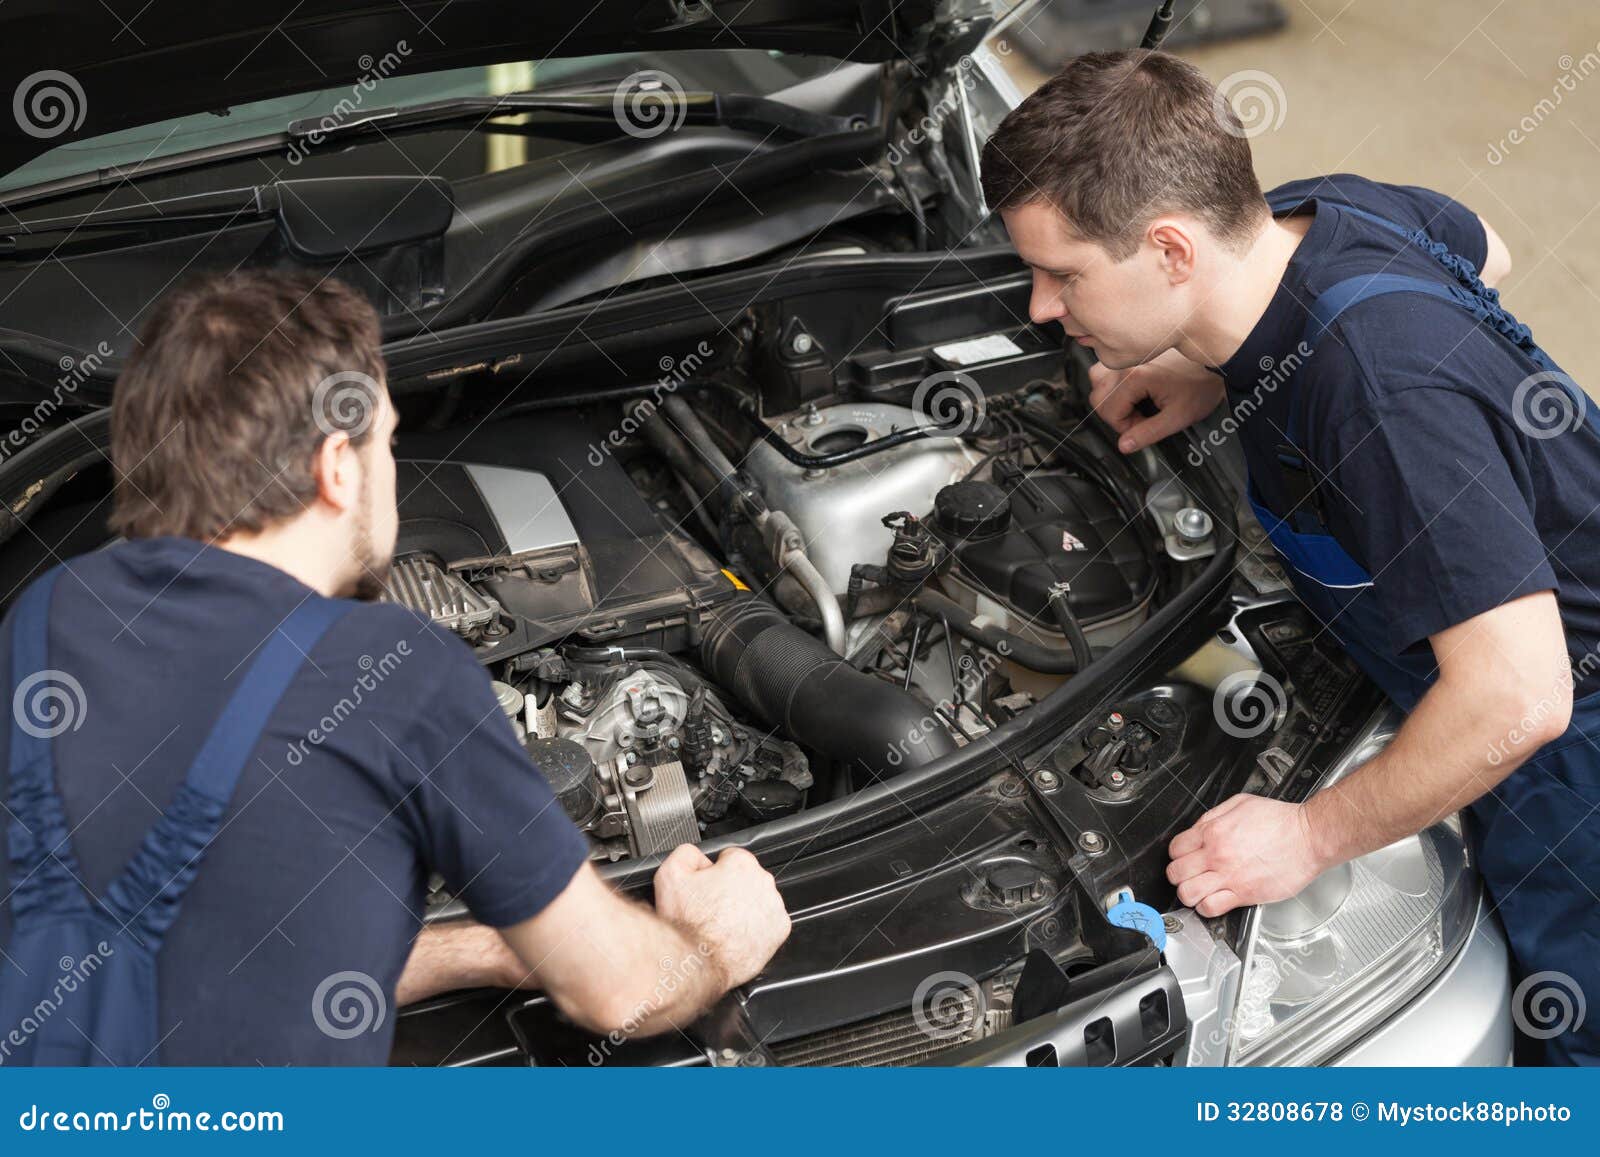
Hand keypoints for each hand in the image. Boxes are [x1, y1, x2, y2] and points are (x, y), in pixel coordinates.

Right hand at [652, 844, 790, 988]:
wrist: (696, 962)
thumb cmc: (686, 924)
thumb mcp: (670, 874)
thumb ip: (687, 853)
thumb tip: (699, 856)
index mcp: (741, 865)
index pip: (731, 858)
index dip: (715, 873)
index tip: (707, 887)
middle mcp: (763, 882)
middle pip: (746, 879)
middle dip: (731, 890)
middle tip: (711, 909)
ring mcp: (773, 908)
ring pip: (758, 901)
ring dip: (744, 909)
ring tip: (722, 925)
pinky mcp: (779, 931)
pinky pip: (768, 923)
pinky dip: (756, 928)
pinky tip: (736, 935)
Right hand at [1089, 349, 1224, 453]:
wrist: (1218, 364)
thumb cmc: (1203, 385)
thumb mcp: (1177, 417)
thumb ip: (1148, 434)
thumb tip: (1125, 445)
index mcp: (1136, 378)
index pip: (1109, 412)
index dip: (1125, 427)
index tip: (1142, 427)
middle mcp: (1127, 364)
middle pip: (1098, 397)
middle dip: (1115, 414)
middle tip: (1139, 418)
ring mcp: (1129, 357)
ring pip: (1097, 381)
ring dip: (1110, 397)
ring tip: (1134, 403)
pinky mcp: (1134, 354)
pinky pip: (1107, 368)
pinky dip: (1113, 382)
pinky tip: (1132, 390)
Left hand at [1166, 794, 1327, 916]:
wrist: (1309, 837)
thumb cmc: (1281, 821)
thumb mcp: (1240, 804)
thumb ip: (1213, 817)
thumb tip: (1197, 830)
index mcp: (1213, 831)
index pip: (1175, 849)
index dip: (1178, 855)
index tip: (1185, 858)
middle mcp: (1217, 854)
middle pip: (1176, 873)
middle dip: (1179, 875)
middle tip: (1189, 875)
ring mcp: (1229, 876)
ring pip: (1188, 893)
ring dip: (1189, 893)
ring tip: (1198, 890)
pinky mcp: (1244, 894)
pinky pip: (1211, 908)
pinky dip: (1206, 907)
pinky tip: (1213, 900)